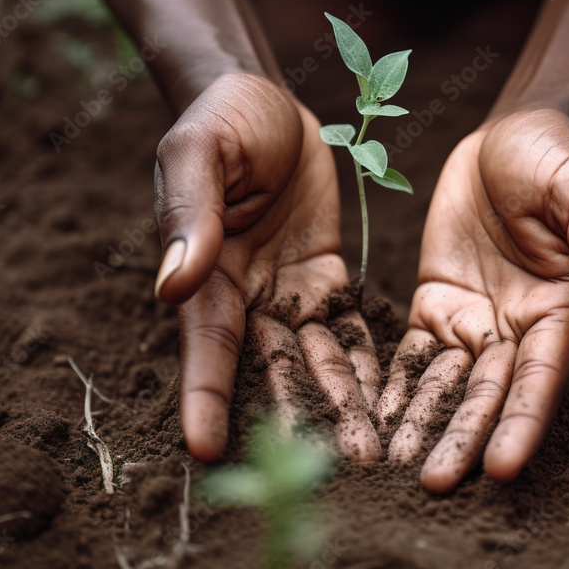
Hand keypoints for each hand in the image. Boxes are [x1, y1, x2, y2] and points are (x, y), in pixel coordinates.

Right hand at [154, 73, 380, 461]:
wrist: (266, 98)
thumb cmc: (222, 118)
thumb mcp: (201, 150)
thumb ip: (190, 213)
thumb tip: (174, 283)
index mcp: (205, 271)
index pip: (204, 342)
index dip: (203, 393)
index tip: (203, 448)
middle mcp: (244, 295)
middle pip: (269, 367)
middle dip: (299, 417)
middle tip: (337, 470)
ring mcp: (287, 291)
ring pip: (316, 358)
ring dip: (342, 403)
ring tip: (374, 453)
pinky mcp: (326, 278)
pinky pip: (348, 327)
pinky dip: (367, 363)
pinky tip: (394, 401)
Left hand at [377, 107, 568, 491]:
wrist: (508, 130)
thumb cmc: (556, 155)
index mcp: (563, 309)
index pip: (541, 377)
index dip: (522, 421)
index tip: (502, 468)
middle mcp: (519, 327)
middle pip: (489, 394)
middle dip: (465, 439)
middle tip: (434, 486)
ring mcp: (475, 319)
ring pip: (448, 383)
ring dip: (425, 423)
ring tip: (392, 465)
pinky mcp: (436, 302)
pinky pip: (414, 351)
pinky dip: (397, 384)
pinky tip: (373, 417)